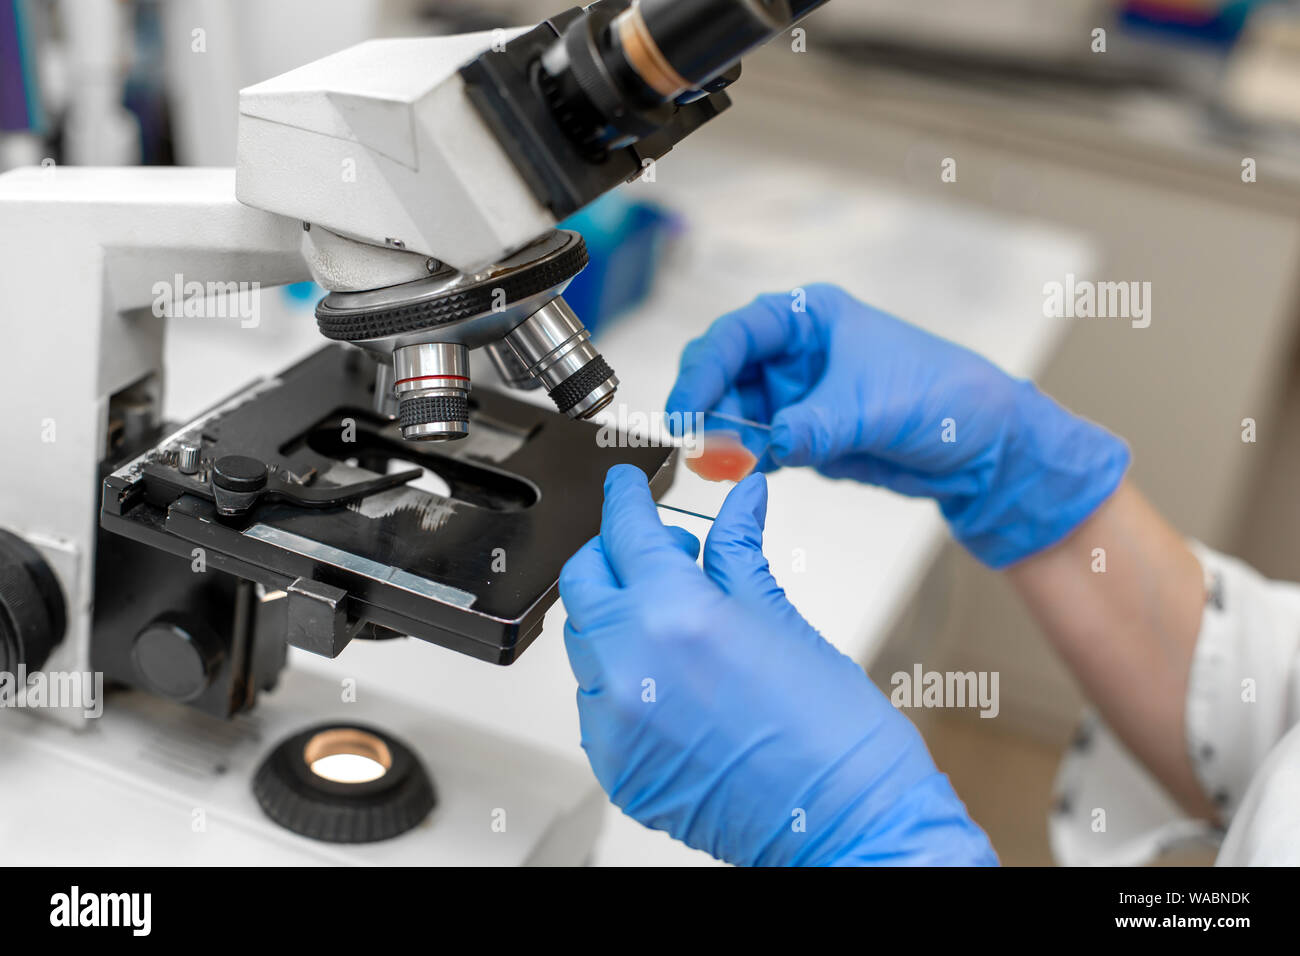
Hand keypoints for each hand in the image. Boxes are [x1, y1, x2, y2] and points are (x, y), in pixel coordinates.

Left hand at [559, 464, 996, 865]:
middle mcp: (629, 664)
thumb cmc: (834, 730)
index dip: (624, 498)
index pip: (625, 531)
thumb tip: (742, 498)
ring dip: (616, 616)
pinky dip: (618, 677)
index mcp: (675, 614)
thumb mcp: (782, 618)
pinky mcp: (614, 765)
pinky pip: (593, 701)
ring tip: (674, 621)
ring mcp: (614, 721)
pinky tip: (667, 677)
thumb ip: (739, 552)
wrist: (848, 822)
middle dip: (614, 554)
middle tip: (661, 554)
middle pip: (585, 579)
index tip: (625, 486)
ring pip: (583, 640)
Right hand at [665, 284, 1129, 567]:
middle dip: (706, 405)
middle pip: (724, 371)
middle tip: (698, 443)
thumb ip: (811, 425)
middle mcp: (796, 351)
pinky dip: (743, 458)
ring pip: (732, 411)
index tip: (687, 411)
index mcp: (810, 317)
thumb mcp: (873, 408)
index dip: (704, 371)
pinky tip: (742, 471)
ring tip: (724, 463)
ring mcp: (796, 393)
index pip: (737, 335)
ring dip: (722, 438)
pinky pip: (755, 443)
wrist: (985, 450)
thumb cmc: (945, 398)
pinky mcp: (802, 432)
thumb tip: (762, 445)